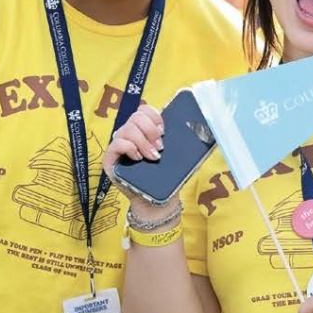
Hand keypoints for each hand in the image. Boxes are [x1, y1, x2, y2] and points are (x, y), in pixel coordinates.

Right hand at [101, 105, 172, 219]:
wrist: (157, 202)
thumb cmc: (166, 178)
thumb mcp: (176, 156)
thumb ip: (183, 142)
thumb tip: (202, 130)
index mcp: (144, 130)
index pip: (144, 110)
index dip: (154, 116)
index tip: (164, 131)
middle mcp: (129, 135)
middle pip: (136, 116)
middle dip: (150, 130)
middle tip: (160, 146)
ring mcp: (119, 146)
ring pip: (127, 129)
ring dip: (143, 141)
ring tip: (153, 156)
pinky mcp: (110, 159)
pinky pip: (116, 143)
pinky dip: (129, 147)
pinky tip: (138, 157)